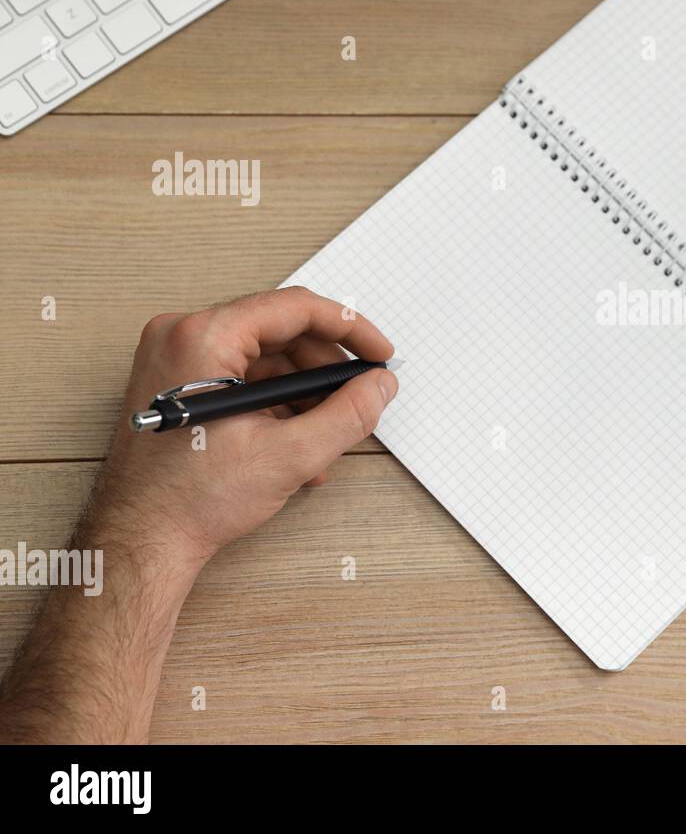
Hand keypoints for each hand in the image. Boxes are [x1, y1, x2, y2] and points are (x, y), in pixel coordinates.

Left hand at [87, 287, 398, 570]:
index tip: (379, 353)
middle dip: (326, 371)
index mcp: (202, 337)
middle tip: (359, 398)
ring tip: (325, 437)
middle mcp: (182, 336)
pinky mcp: (178, 384)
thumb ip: (348, 414)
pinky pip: (244, 378)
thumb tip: (380, 386)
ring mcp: (175, 360)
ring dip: (304, 395)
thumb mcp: (290, 456)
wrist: (141, 542)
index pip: (294, 308)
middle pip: (281, 333)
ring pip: (266, 359)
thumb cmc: (190, 500)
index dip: (350, 329)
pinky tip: (296, 444)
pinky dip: (277, 405)